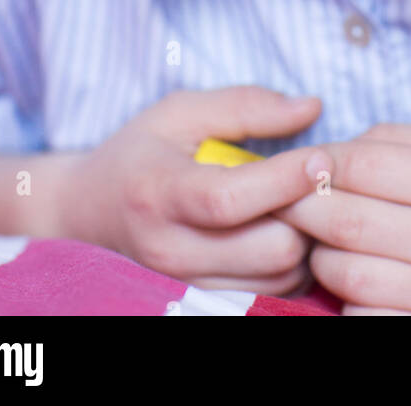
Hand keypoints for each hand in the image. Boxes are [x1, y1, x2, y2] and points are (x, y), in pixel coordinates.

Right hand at [55, 86, 330, 295]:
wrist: (88, 213)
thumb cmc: (141, 153)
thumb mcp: (181, 111)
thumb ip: (245, 106)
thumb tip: (312, 108)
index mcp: (159, 194)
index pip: (231, 199)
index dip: (285, 180)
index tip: (322, 157)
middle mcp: (170, 251)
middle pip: (269, 247)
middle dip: (305, 213)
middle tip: (317, 182)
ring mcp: (185, 286)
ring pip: (278, 278)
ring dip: (305, 241)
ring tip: (299, 204)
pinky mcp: (202, 304)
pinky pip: (271, 295)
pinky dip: (291, 265)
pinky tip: (283, 230)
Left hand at [275, 123, 410, 314]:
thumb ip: (401, 140)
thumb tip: (332, 150)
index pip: (365, 164)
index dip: (318, 161)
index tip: (301, 163)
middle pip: (346, 220)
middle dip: (304, 208)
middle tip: (293, 201)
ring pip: (347, 275)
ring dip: (320, 257)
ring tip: (327, 242)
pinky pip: (366, 319)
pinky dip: (349, 300)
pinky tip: (359, 280)